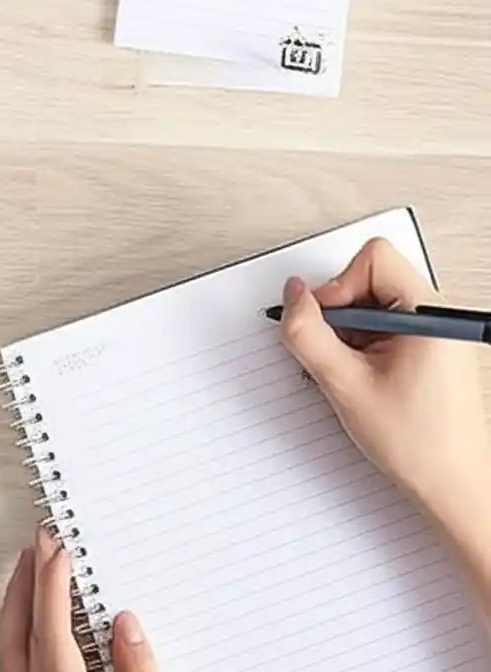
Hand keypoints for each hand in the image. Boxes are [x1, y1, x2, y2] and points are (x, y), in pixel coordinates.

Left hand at [0, 528, 157, 671]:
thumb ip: (137, 667)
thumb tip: (130, 628)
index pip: (50, 628)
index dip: (52, 585)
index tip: (58, 551)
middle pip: (17, 629)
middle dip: (26, 582)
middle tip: (36, 546)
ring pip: (7, 643)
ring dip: (17, 603)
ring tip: (28, 571)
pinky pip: (11, 659)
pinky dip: (17, 631)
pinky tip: (30, 622)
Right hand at [277, 237, 489, 516]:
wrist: (453, 485)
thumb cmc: (417, 443)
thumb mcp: (344, 384)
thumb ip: (308, 334)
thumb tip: (292, 295)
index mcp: (428, 313)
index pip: (372, 260)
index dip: (337, 287)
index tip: (327, 326)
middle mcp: (437, 314)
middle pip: (370, 278)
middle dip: (340, 314)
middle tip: (336, 354)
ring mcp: (435, 331)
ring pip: (373, 304)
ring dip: (349, 334)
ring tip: (351, 374)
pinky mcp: (429, 348)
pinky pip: (384, 326)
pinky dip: (362, 348)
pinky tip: (363, 380)